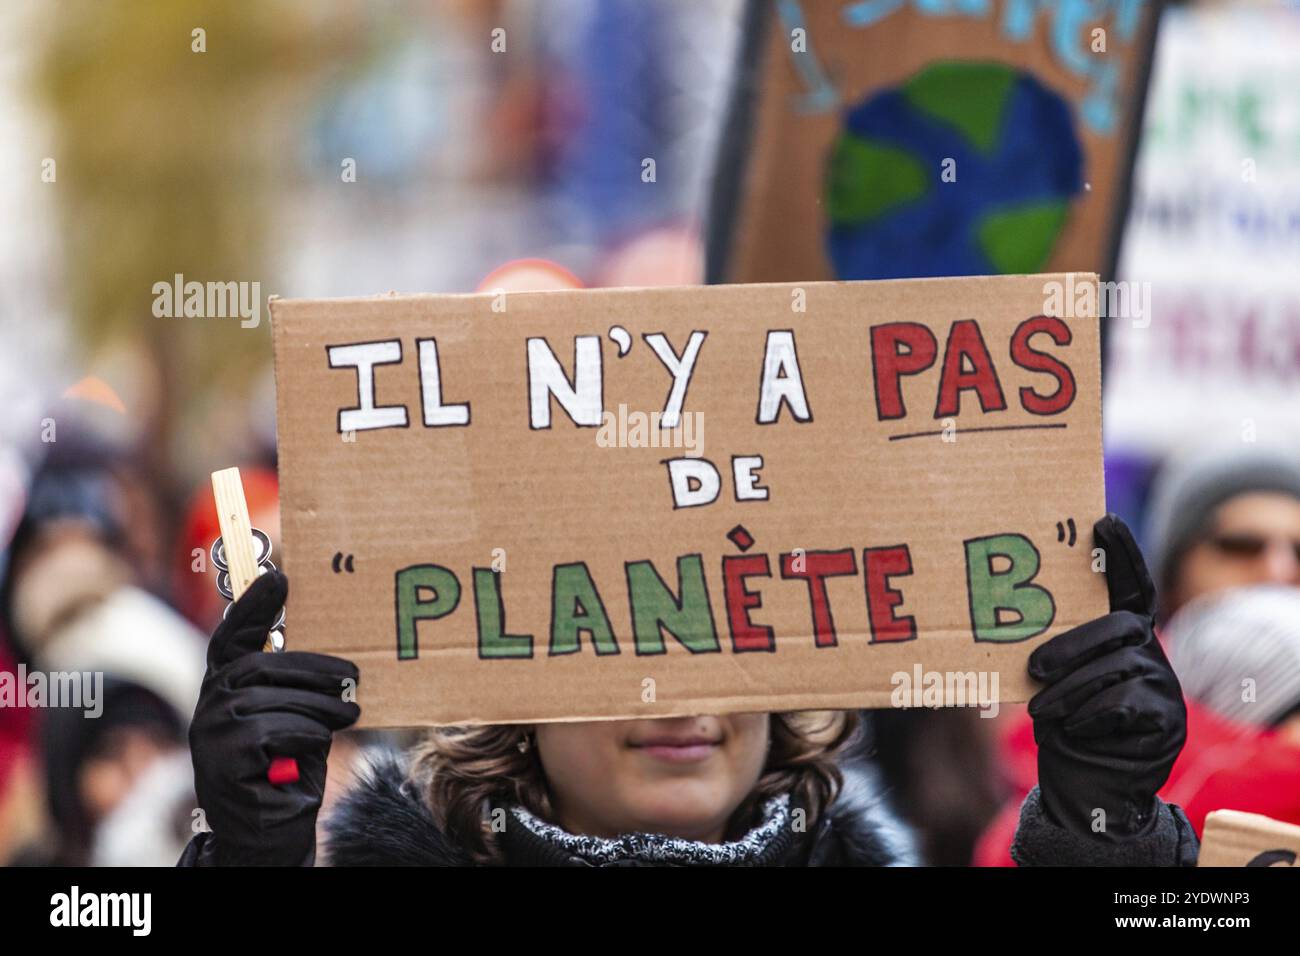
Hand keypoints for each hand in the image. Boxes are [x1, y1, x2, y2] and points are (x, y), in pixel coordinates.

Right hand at [189, 569, 359, 864]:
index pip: (232, 637)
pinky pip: (273, 730)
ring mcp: (210, 732)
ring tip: (350, 715)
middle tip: (355, 678)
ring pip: (273, 700)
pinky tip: (317, 744)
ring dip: (320, 708)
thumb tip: (332, 654)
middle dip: (315, 669)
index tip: (280, 577)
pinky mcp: (220, 759)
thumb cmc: (289, 768)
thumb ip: (297, 686)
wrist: (272, 831)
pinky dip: (305, 735)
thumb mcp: (296, 718)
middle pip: (262, 666)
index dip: (253, 606)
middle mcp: (210, 705)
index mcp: (226, 688)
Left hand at [1027, 514, 1185, 838]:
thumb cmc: (1062, 721)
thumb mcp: (1051, 680)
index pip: (1128, 586)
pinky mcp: (1167, 719)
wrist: (1086, 782)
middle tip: (1035, 669)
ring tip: (1042, 709)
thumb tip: (1008, 628)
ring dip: (1072, 691)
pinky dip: (1092, 715)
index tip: (1103, 520)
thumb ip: (1050, 650)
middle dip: (1073, 646)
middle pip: (1119, 628)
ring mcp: (1163, 685)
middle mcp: (1148, 651)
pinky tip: (1075, 727)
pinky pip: (1127, 703)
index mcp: (1121, 634)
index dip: (1120, 554)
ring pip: (1117, 669)